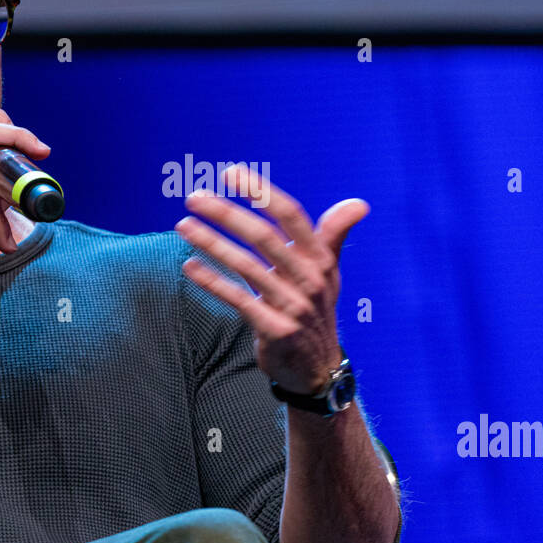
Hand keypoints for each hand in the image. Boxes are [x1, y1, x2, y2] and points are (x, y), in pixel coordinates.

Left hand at [174, 164, 367, 395]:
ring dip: (211, 243)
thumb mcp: (329, 273)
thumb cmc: (315, 310)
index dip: (261, 193)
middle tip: (193, 197)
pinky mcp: (275, 329)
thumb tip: (359, 204)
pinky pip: (239, 300)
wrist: (317, 368)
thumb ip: (333, 235)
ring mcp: (293, 305)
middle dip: (226, 213)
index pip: (291, 216)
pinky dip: (212, 281)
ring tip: (183, 226)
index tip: (231, 173)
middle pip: (264, 237)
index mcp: (321, 259)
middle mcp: (310, 279)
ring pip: (246, 266)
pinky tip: (189, 265)